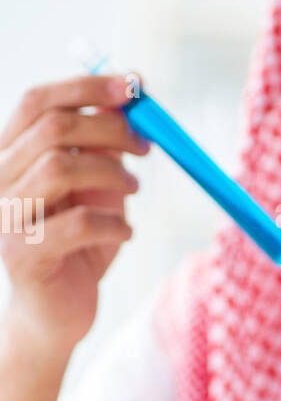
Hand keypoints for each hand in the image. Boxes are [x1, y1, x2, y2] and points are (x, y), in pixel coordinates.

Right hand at [0, 75, 148, 353]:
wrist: (56, 316)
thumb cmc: (79, 245)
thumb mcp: (96, 186)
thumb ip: (103, 143)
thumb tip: (129, 89)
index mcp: (10, 155)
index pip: (37, 101)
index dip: (86, 86)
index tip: (133, 84)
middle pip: (53, 128)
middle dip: (110, 129)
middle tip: (146, 147)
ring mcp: (4, 217)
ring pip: (60, 168)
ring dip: (111, 173)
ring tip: (134, 190)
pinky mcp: (22, 255)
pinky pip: (76, 223)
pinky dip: (113, 224)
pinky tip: (125, 234)